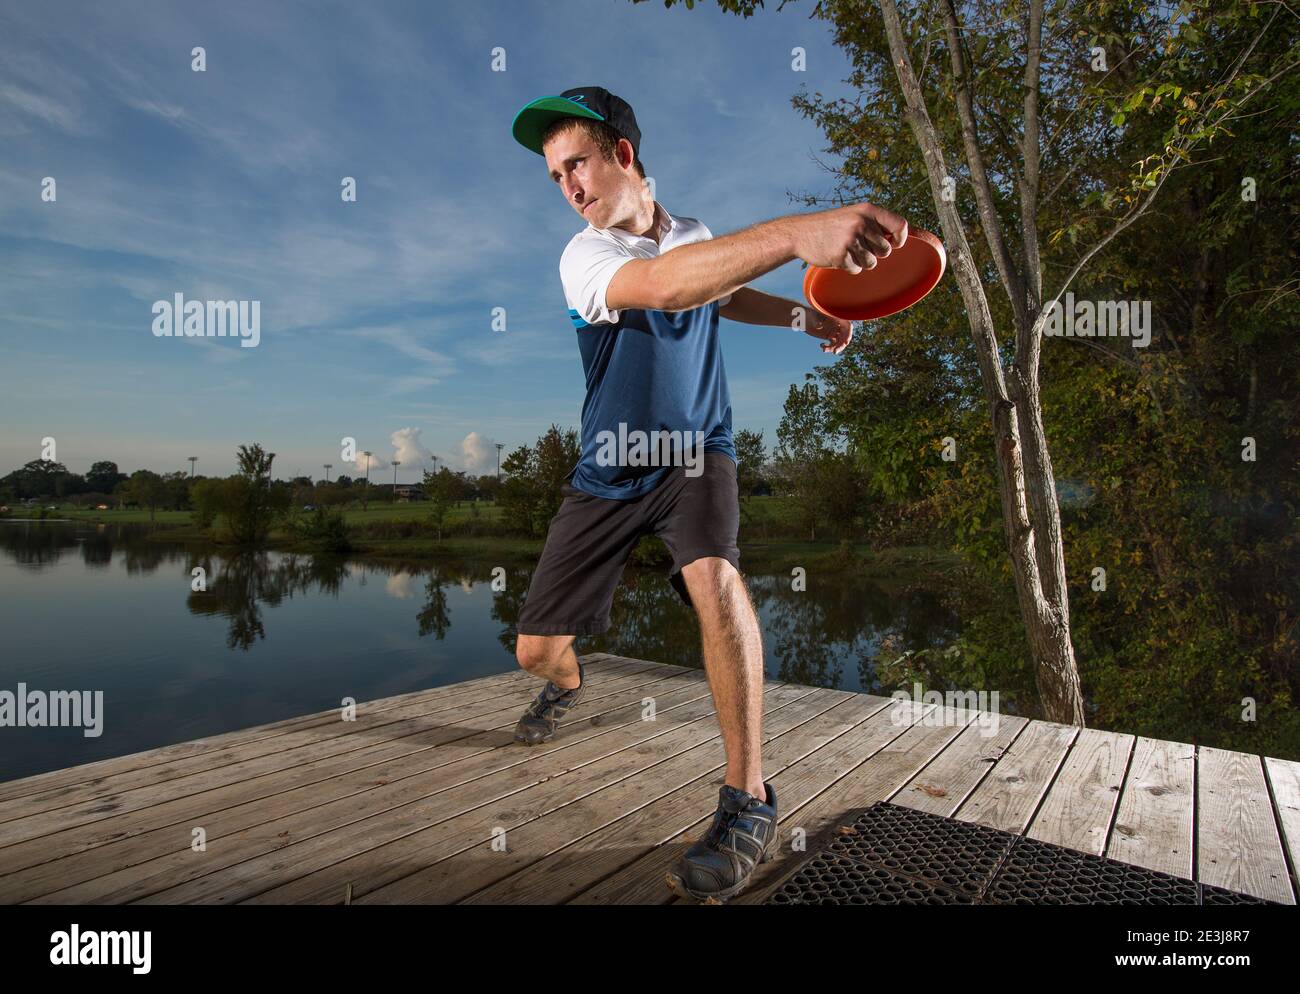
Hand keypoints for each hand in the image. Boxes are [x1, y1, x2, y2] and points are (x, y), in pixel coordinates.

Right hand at [788, 202, 907, 273]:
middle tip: (859, 246)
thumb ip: (876, 223)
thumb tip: (906, 235)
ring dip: (861, 261)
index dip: (901, 238)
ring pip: (872, 262)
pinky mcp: (841, 255)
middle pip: (885, 250)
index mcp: (868, 210)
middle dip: (875, 253)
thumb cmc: (831, 225)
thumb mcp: (854, 215)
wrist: (801, 232)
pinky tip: (837, 255)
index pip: (900, 225)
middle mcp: (861, 223)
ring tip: (846, 250)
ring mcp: (851, 240)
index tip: (894, 244)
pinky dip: (849, 266)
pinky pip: (856, 269)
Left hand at [809, 312, 852, 353]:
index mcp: (838, 317)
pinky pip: (833, 344)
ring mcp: (834, 331)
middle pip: (844, 336)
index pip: (848, 326)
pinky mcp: (829, 335)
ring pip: (839, 342)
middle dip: (840, 345)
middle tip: (835, 352)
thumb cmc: (810, 314)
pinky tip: (821, 346)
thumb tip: (819, 326)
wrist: (805, 317)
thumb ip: (817, 321)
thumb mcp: (814, 316)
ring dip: (834, 348)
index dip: (848, 334)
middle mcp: (838, 325)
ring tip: (824, 350)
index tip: (846, 342)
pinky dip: (828, 347)